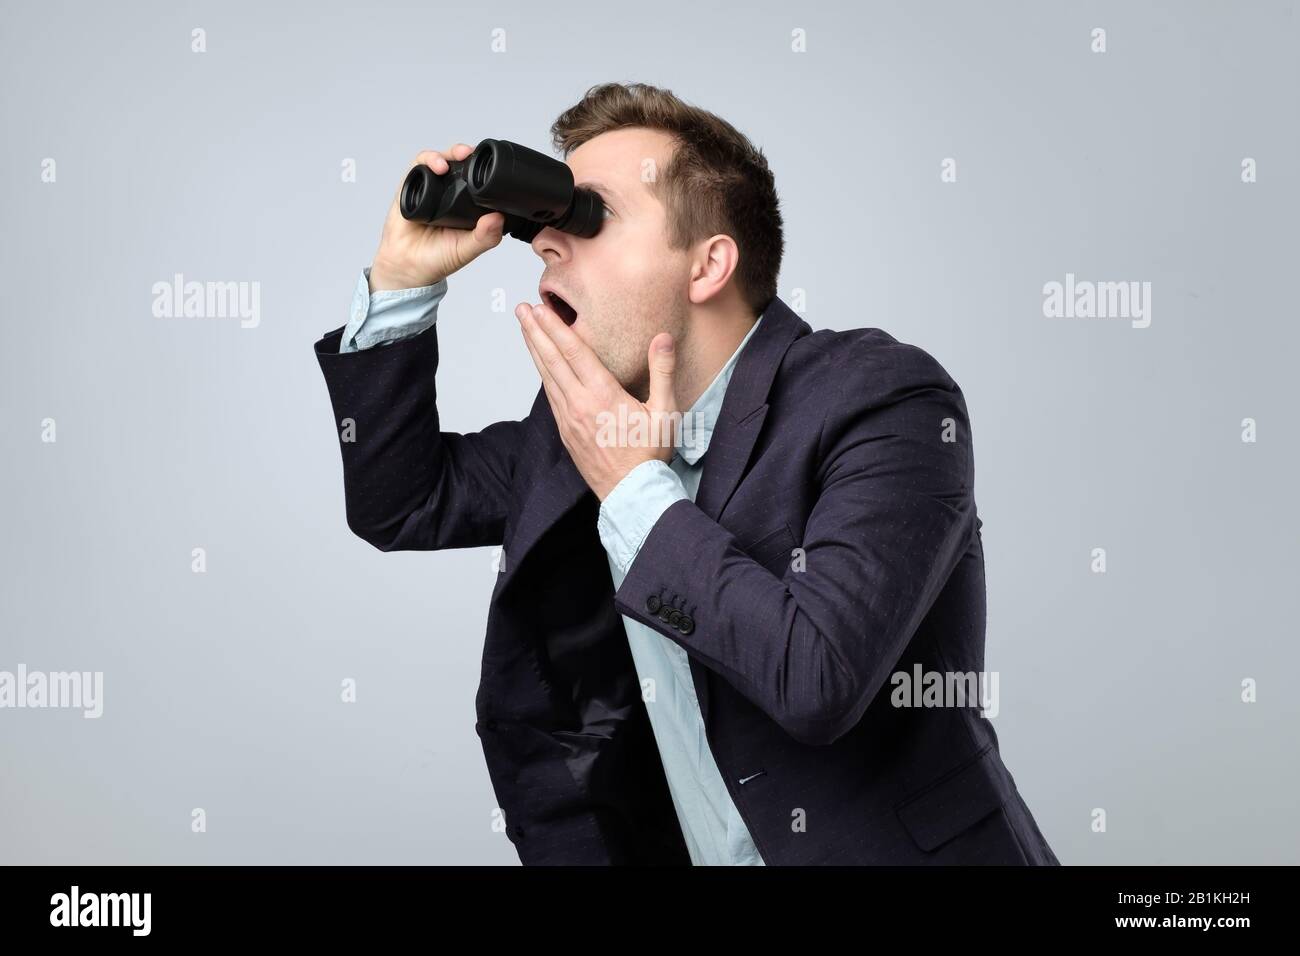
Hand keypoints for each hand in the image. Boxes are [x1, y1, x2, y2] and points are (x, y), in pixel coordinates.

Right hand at [369, 142, 505, 291]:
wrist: (408, 267)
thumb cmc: (438, 258)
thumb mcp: (467, 249)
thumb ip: (485, 237)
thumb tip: (499, 218)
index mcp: (466, 205)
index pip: (476, 180)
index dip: (482, 169)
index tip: (491, 166)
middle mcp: (448, 193)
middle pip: (458, 164)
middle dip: (464, 154)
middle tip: (470, 154)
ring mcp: (429, 188)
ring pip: (439, 161)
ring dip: (446, 155)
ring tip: (452, 161)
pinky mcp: (410, 187)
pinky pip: (418, 167)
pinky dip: (427, 162)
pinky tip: (437, 168)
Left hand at [515, 298, 678, 499]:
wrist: (631, 493)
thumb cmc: (650, 455)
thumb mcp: (665, 412)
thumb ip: (662, 372)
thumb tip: (663, 338)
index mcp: (603, 395)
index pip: (573, 353)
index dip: (555, 328)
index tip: (540, 309)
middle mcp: (579, 404)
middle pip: (551, 361)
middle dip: (535, 332)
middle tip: (520, 310)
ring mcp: (569, 419)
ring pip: (546, 377)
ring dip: (534, 351)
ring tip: (524, 329)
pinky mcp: (566, 432)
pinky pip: (550, 397)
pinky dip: (542, 375)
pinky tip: (540, 366)